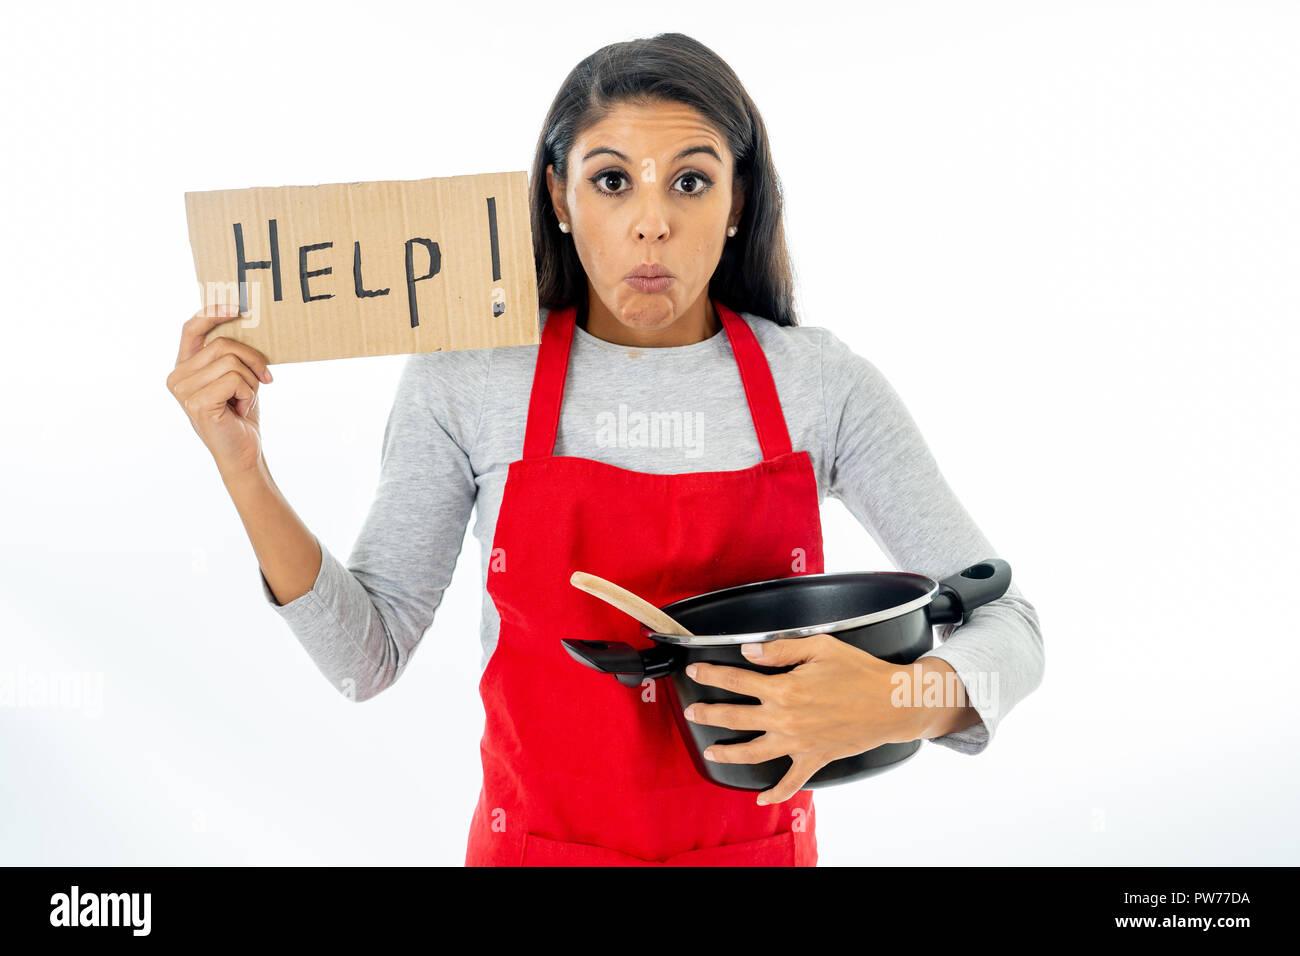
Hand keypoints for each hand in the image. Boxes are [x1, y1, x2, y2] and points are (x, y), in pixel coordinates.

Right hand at [166, 304, 273, 478]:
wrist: (242, 452)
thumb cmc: (241, 413)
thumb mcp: (237, 376)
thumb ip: (231, 353)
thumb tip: (243, 319)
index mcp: (185, 366)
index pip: (191, 328)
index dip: (212, 311)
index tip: (237, 306)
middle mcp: (177, 376)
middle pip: (222, 344)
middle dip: (252, 360)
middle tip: (265, 379)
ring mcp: (183, 390)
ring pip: (231, 360)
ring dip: (251, 380)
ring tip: (246, 400)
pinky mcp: (196, 402)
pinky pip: (235, 379)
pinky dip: (249, 393)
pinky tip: (241, 410)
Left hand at [682, 634, 931, 805]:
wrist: (892, 703)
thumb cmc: (859, 672)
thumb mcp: (819, 647)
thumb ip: (780, 650)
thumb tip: (749, 651)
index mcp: (784, 688)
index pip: (736, 680)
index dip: (712, 675)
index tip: (696, 673)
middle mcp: (785, 719)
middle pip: (735, 716)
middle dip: (709, 713)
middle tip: (692, 712)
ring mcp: (797, 743)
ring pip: (752, 752)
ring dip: (728, 752)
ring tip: (711, 751)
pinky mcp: (813, 758)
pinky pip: (790, 782)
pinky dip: (776, 794)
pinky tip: (761, 799)